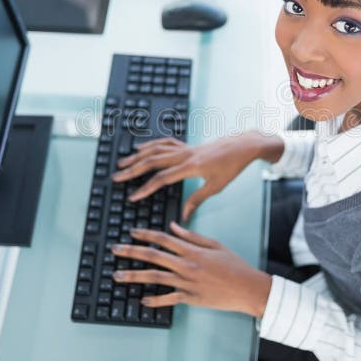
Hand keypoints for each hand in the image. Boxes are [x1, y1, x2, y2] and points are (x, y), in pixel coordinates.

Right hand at [111, 133, 262, 221]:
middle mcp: (184, 155)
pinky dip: (150, 144)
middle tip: (116, 177)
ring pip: (155, 150)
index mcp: (191, 167)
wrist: (243, 145)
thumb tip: (183, 217)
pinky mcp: (187, 144)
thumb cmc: (232, 167)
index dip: (145, 189)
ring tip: (122, 163)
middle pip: (152, 161)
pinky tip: (140, 148)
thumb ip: (196, 200)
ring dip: (137, 156)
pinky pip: (164, 142)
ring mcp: (185, 147)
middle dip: (132, 169)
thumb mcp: (216, 187)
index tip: (132, 197)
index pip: (161, 179)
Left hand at [111, 221, 271, 317]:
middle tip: (115, 249)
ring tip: (117, 276)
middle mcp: (187, 265)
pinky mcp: (190, 298)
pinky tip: (142, 300)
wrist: (248, 288)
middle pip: (153, 256)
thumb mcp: (215, 245)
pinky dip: (154, 300)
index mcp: (193, 250)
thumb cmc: (234, 265)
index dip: (145, 234)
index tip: (131, 232)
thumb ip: (192, 236)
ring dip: (133, 276)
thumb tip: (173, 226)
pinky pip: (168, 299)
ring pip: (155, 277)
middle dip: (131, 252)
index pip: (163, 238)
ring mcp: (187, 283)